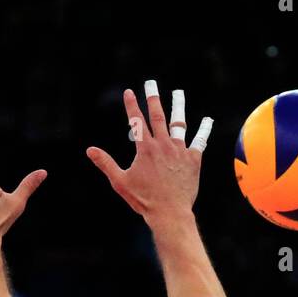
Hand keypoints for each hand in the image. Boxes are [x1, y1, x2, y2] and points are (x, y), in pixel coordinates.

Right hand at [86, 81, 213, 223]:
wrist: (170, 213)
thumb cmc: (144, 200)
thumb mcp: (120, 182)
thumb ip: (105, 163)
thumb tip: (89, 150)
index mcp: (145, 148)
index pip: (136, 121)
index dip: (131, 105)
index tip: (129, 92)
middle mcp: (163, 145)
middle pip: (157, 116)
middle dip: (152, 98)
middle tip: (150, 83)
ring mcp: (179, 150)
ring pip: (179, 123)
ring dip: (177, 106)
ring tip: (177, 93)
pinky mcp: (193, 160)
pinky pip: (199, 141)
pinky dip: (204, 130)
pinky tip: (207, 120)